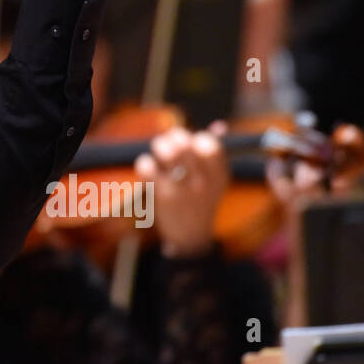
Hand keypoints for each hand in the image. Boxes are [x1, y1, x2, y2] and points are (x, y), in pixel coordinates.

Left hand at [134, 122, 229, 257]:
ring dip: (160, 145)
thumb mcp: (215, 180)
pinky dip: (145, 162)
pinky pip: (149, 168)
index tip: (192, 143)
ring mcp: (183, 190)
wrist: (192, 238)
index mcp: (219, 175)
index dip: (198, 137)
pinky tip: (148, 166)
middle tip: (169, 141)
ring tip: (158, 149)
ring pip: (169, 154)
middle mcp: (203, 182)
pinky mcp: (163, 197)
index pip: (211, 146)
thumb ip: (214, 153)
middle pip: (186, 145)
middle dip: (174, 136)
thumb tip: (219, 125)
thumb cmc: (201, 201)